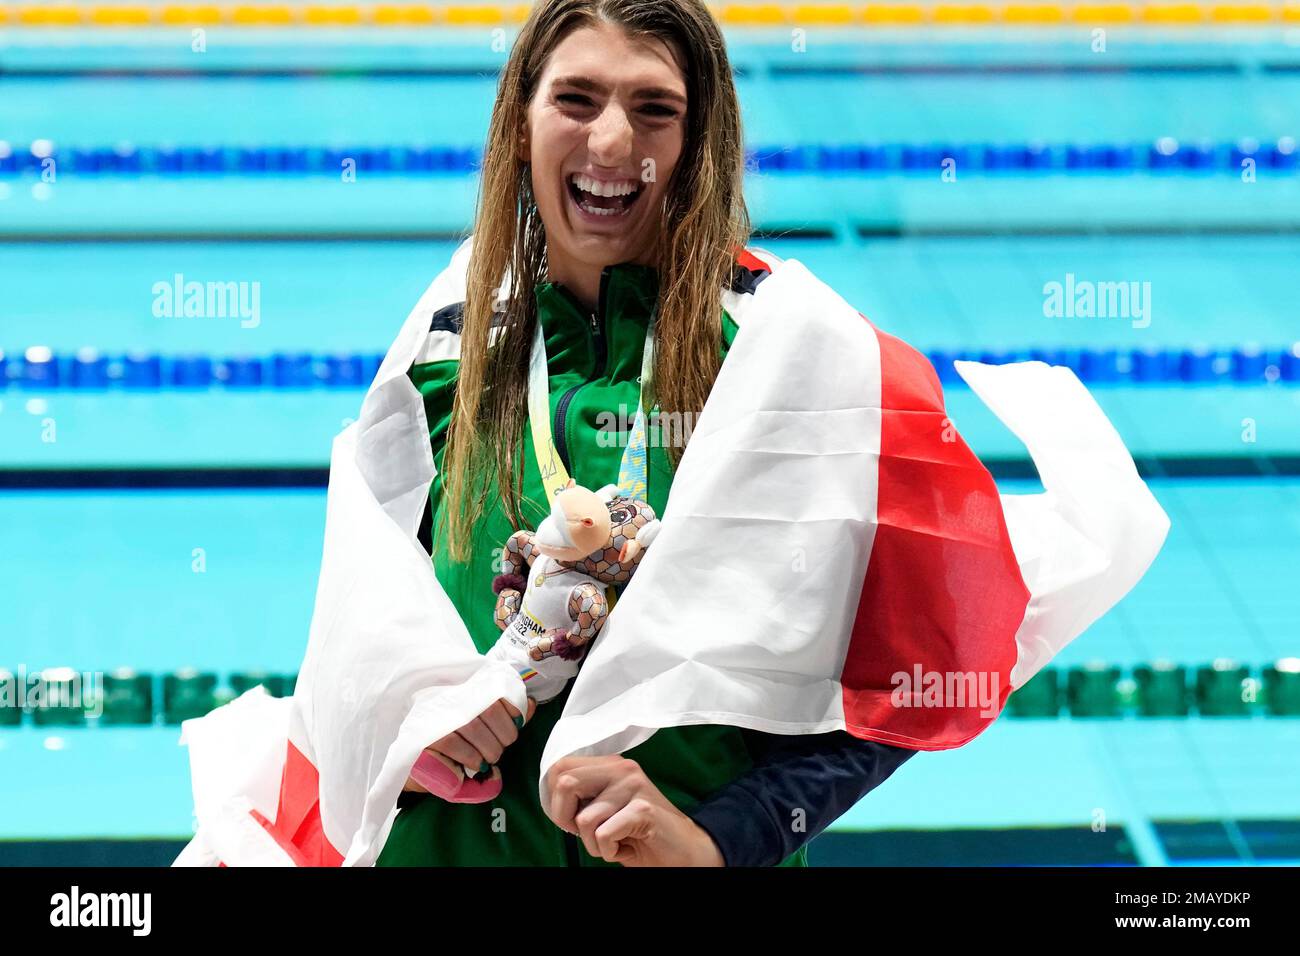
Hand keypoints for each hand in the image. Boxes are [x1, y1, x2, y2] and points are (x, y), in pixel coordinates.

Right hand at [403, 697, 535, 796]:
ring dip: (489, 749)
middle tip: (500, 749)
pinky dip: (471, 758)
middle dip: (503, 735)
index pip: (497, 690)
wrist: (419, 764)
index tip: (516, 724)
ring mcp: (436, 713)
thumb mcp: (484, 727)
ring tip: (487, 759)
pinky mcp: (424, 734)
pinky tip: (474, 764)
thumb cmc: (457, 744)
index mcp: (467, 688)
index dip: (513, 708)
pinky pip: (454, 744)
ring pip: (473, 728)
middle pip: (488, 710)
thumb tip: (530, 704)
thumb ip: (508, 714)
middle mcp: (450, 696)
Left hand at [544, 755, 724, 866]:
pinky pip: (602, 834)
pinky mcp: (643, 810)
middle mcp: (622, 768)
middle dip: (564, 817)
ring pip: (584, 818)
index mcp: (610, 764)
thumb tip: (550, 795)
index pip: (560, 766)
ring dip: (591, 843)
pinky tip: (624, 847)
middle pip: (565, 782)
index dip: (554, 798)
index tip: (570, 818)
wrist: (683, 851)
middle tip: (585, 832)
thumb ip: (583, 795)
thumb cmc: (637, 833)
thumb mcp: (605, 807)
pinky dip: (607, 851)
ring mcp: (634, 786)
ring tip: (612, 842)